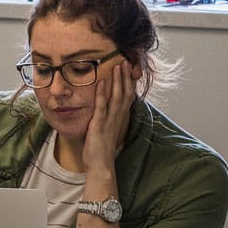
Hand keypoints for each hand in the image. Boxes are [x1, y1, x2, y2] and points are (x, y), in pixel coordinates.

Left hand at [82, 59, 137, 174]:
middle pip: (125, 93)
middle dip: (125, 77)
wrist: (100, 165)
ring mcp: (109, 121)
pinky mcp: (99, 125)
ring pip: (116, 97)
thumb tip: (107, 110)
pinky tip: (101, 83)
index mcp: (120, 119)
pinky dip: (101, 95)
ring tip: (116, 66)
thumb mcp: (107, 130)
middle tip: (124, 61)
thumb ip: (109, 119)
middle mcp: (118, 118)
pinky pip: (101, 107)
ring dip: (116, 81)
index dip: (128, 83)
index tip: (128, 69)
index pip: (127, 97)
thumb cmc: (101, 149)